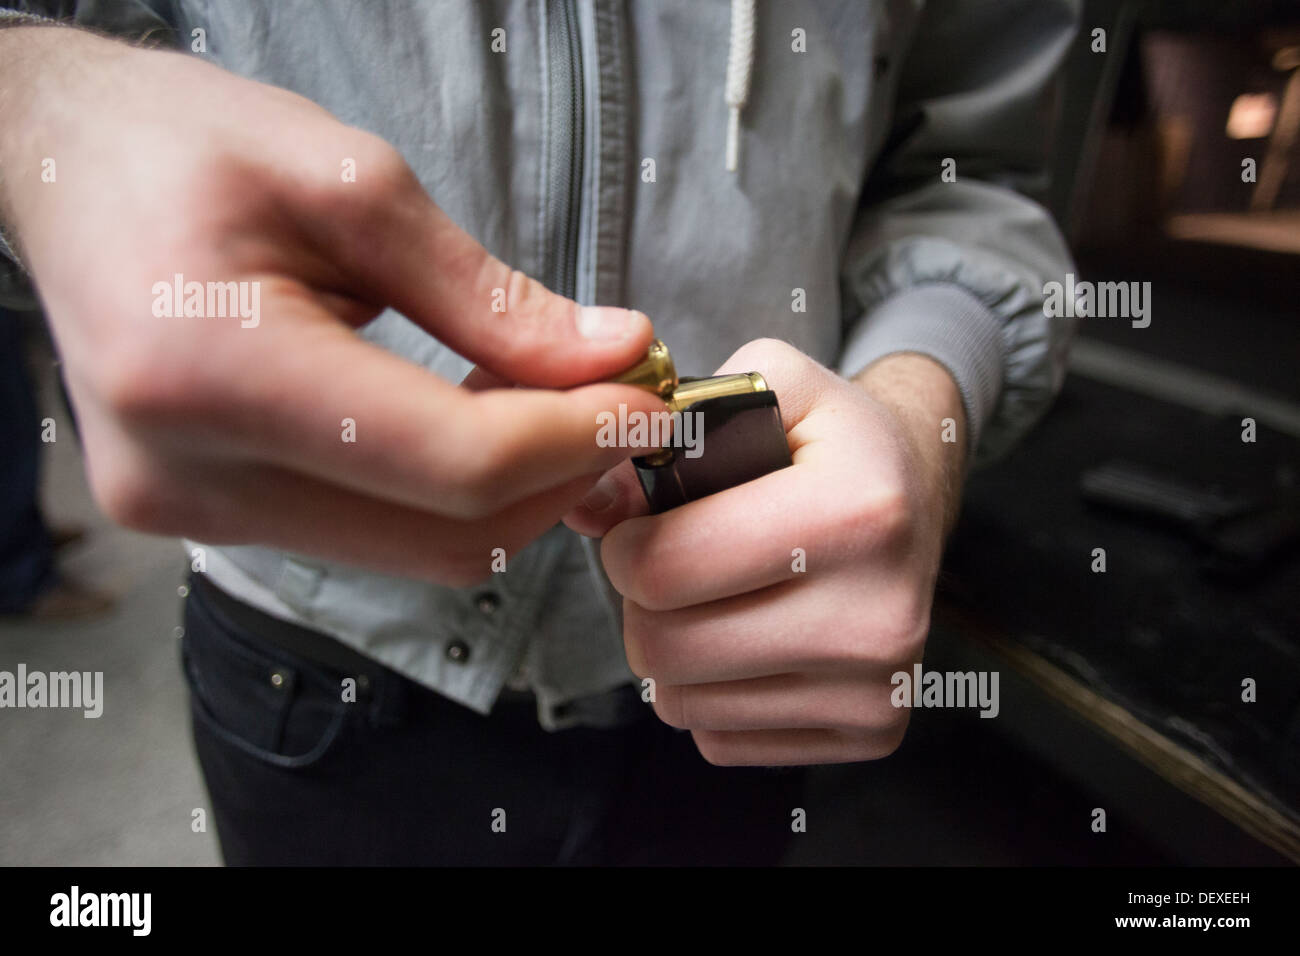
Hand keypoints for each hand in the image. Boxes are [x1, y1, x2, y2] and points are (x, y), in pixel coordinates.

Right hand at [0, 26, 665, 583]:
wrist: (60, 170)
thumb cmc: (183, 145)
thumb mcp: (350, 183)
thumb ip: (488, 294)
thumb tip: (613, 356)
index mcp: (213, 372)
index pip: (450, 463)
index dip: (574, 439)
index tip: (649, 400)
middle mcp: (189, 476)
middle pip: (446, 533)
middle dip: (560, 474)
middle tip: (617, 397)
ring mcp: (191, 513)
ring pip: (418, 554)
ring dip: (512, 491)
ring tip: (548, 402)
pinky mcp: (206, 517)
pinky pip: (373, 538)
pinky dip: (450, 496)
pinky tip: (476, 423)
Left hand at [564, 339, 966, 764]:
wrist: (923, 497)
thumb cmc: (832, 445)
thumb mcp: (771, 384)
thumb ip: (665, 425)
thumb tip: (585, 508)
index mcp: (854, 513)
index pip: (665, 570)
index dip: (625, 546)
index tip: (641, 529)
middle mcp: (878, 613)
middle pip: (663, 650)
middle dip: (641, 604)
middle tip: (670, 569)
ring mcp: (878, 687)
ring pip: (682, 704)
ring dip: (673, 653)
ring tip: (713, 600)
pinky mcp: (871, 733)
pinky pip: (720, 740)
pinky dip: (712, 694)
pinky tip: (749, 641)